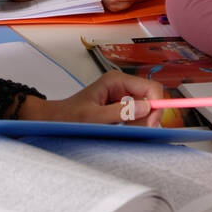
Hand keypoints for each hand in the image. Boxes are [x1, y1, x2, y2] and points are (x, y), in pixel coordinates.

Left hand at [30, 71, 166, 125]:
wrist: (55, 120)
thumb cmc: (68, 116)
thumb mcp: (93, 117)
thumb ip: (119, 112)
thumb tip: (145, 107)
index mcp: (116, 80)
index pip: (150, 88)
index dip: (156, 105)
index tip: (152, 123)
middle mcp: (121, 85)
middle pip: (151, 98)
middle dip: (148, 115)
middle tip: (138, 131)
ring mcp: (122, 95)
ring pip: (146, 108)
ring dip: (141, 121)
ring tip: (123, 129)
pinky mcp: (120, 106)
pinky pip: (137, 114)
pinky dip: (134, 124)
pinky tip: (121, 129)